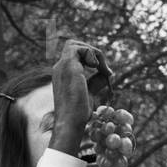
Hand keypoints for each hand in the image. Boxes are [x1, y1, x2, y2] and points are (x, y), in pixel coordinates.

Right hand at [50, 40, 106, 155]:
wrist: (71, 122)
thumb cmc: (78, 113)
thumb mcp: (90, 94)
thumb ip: (96, 82)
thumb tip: (107, 74)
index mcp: (63, 73)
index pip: (74, 55)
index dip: (90, 58)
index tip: (103, 71)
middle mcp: (60, 67)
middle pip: (73, 45)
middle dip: (91, 51)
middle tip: (103, 68)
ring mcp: (63, 66)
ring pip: (75, 44)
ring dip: (92, 52)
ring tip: (101, 68)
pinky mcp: (69, 67)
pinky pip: (81, 49)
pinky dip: (93, 55)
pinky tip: (99, 69)